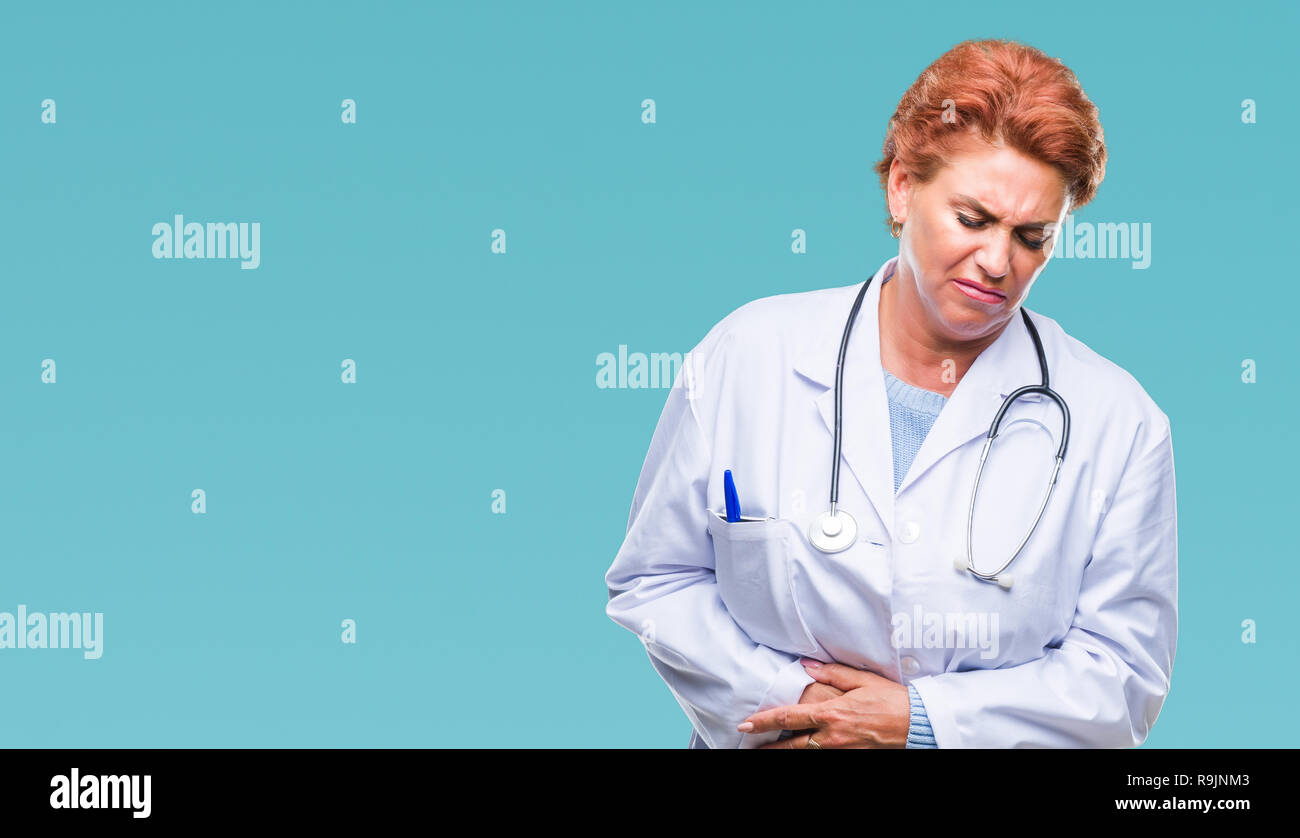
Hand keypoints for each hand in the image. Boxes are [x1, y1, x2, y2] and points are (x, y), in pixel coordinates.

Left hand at [740, 659, 910, 747]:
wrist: (917, 723)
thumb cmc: (891, 699)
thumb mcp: (861, 680)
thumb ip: (831, 673)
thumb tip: (806, 666)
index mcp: (830, 713)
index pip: (788, 718)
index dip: (763, 722)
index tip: (745, 725)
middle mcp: (832, 736)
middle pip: (791, 746)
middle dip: (767, 748)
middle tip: (748, 745)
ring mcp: (842, 750)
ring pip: (805, 755)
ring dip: (786, 753)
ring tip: (768, 751)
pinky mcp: (852, 757)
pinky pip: (825, 757)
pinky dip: (809, 754)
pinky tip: (801, 750)